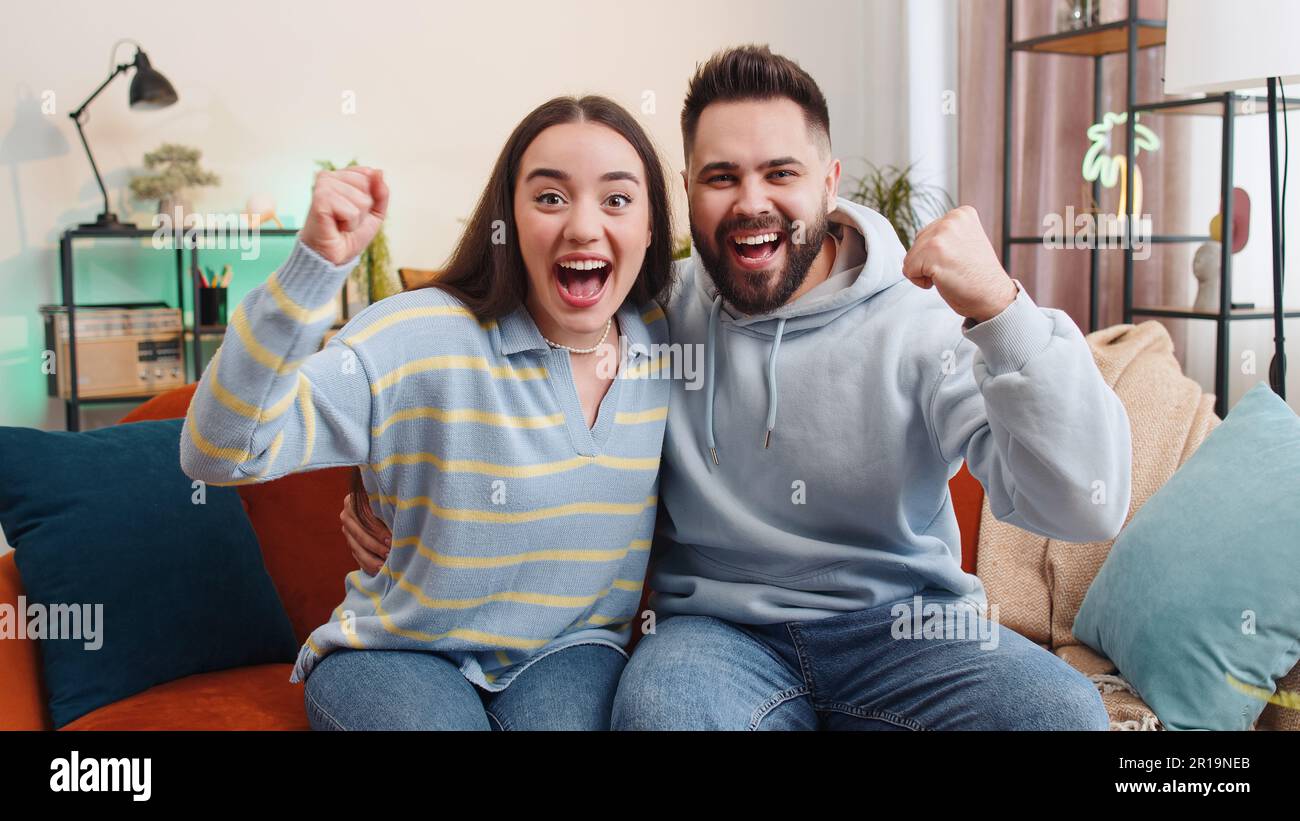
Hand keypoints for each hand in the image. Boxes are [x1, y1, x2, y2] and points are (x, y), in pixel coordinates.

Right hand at [300, 167, 388, 265]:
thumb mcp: (374, 212)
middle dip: (364, 208)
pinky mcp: (319, 199)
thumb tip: (379, 172)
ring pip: (361, 199)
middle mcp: (329, 177)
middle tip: (346, 219)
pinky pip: (351, 211)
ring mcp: (323, 186)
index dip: (370, 198)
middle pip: (367, 185)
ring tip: (341, 224)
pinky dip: (349, 224)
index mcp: (340, 176)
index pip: (369, 174)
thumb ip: (381, 192)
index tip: (355, 210)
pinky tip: (336, 227)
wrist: (332, 256)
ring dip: (356, 219)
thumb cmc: (349, 234)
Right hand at [340, 491, 392, 575]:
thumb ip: (389, 509)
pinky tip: (379, 571)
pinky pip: (357, 557)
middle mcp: (347, 515)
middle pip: (360, 534)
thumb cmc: (391, 504)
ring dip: (371, 559)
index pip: (364, 518)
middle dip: (376, 546)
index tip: (390, 540)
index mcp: (353, 501)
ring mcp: (347, 530)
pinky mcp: (351, 544)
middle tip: (389, 554)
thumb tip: (400, 521)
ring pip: (357, 548)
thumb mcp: (388, 504)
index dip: (378, 530)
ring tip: (384, 566)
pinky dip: (368, 565)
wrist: (386, 508)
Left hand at [902, 205, 1017, 322]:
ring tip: (950, 274)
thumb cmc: (977, 275)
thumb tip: (919, 240)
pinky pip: (908, 270)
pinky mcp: (933, 254)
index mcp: (960, 214)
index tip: (959, 260)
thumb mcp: (964, 242)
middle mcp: (951, 220)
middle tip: (955, 269)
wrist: (993, 297)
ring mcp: (941, 236)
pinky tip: (942, 281)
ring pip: (911, 257)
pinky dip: (920, 282)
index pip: (927, 234)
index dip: (937, 254)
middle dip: (929, 261)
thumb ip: (945, 235)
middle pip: (917, 243)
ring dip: (925, 272)